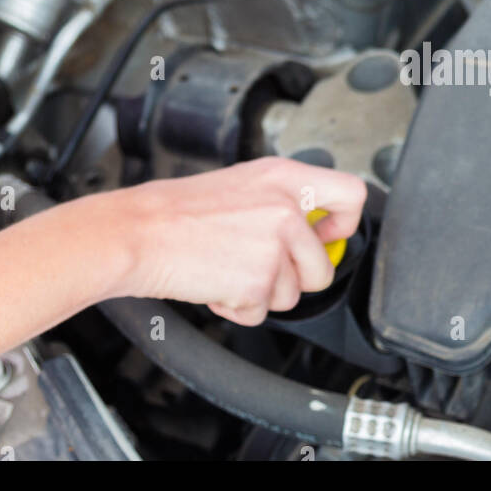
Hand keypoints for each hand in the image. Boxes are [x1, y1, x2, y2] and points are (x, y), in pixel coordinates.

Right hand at [100, 158, 368, 326]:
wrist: (138, 232)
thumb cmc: (176, 210)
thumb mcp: (240, 185)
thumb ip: (281, 202)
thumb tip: (311, 230)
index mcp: (283, 177)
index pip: (351, 194)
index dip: (344, 224)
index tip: (325, 236)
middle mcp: (286, 208)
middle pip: (323, 266)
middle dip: (292, 279)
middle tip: (257, 266)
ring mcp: (275, 245)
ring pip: (292, 294)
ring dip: (260, 293)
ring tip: (226, 268)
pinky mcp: (259, 281)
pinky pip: (262, 313)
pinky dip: (238, 308)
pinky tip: (215, 283)